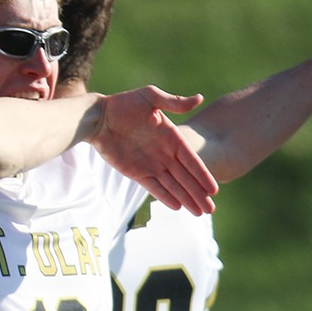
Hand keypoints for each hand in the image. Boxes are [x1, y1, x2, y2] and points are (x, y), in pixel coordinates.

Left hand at [90, 87, 218, 215]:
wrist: (98, 118)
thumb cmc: (123, 104)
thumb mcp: (150, 98)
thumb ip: (174, 102)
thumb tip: (200, 98)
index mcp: (171, 137)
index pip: (191, 160)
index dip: (202, 175)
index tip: (213, 190)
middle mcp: (164, 153)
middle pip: (185, 178)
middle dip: (198, 193)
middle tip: (210, 209)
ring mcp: (151, 165)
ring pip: (172, 186)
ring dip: (186, 199)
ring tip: (199, 213)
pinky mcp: (136, 173)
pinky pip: (154, 188)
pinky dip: (164, 197)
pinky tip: (178, 207)